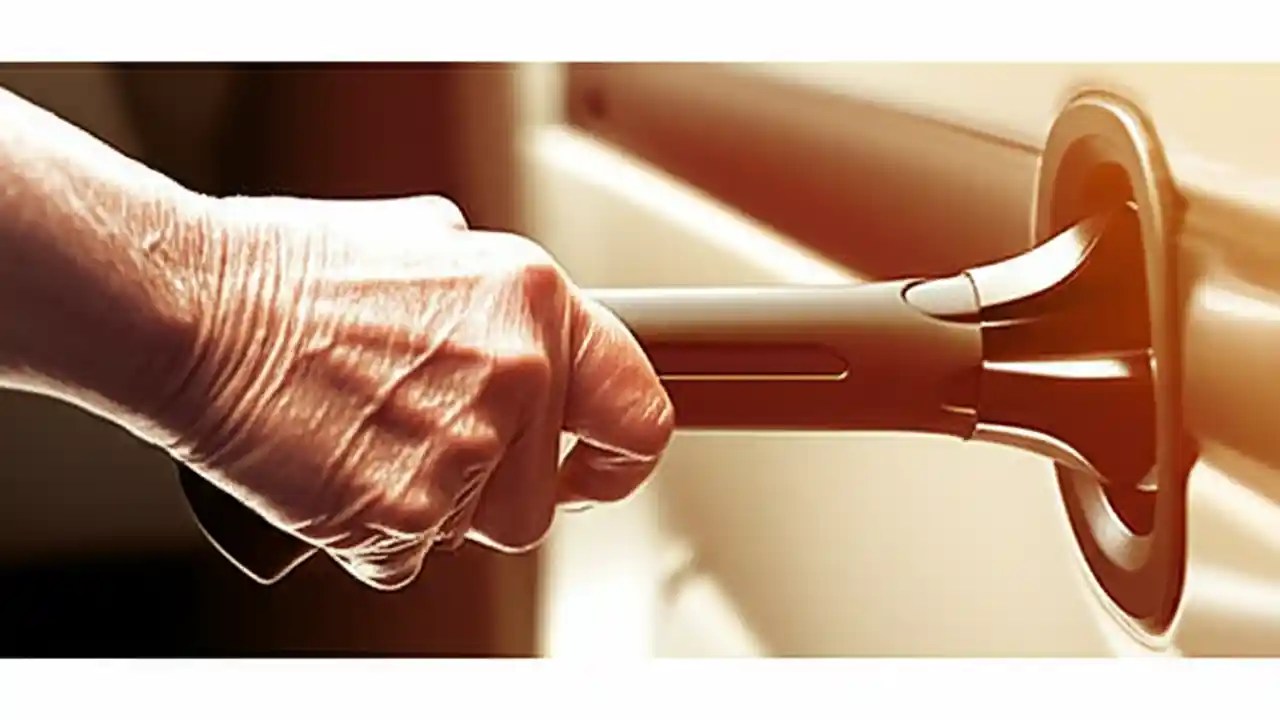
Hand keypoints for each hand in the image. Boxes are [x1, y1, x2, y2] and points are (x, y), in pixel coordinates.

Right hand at [143, 193, 673, 590]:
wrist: (194, 310)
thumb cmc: (288, 273)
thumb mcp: (424, 240)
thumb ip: (495, 294)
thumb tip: (521, 327)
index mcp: (535, 303)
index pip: (639, 411)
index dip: (618, 457)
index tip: (592, 469)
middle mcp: (516, 375)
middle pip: (546, 494)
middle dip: (493, 486)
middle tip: (424, 442)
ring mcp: (463, 450)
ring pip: (482, 531)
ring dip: (436, 509)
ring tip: (370, 443)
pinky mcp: (403, 513)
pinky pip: (412, 556)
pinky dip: (376, 532)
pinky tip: (337, 468)